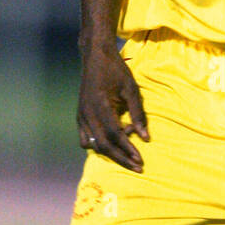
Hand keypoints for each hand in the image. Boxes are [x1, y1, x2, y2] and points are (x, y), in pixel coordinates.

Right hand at [77, 41, 148, 171]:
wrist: (95, 57)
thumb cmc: (116, 71)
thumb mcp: (131, 90)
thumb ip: (138, 114)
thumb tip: (145, 138)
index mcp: (100, 105)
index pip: (114, 135)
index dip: (127, 149)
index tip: (140, 159)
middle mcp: (87, 113)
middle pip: (103, 145)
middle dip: (121, 158)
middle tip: (137, 167)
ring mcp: (81, 116)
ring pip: (93, 144)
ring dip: (111, 153)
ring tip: (128, 153)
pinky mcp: (79, 116)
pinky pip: (85, 139)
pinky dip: (97, 146)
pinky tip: (111, 144)